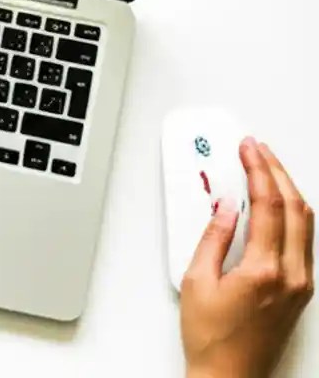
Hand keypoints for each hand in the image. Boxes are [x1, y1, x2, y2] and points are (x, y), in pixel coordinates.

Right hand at [181, 137, 313, 377]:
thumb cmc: (211, 338)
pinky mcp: (301, 290)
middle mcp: (293, 275)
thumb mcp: (198, 281)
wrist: (229, 376)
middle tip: (258, 150)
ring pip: (306, 222)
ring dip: (288, 190)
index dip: (258, 170)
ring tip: (266, 170)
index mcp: (265, 270)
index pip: (268, 205)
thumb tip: (223, 206)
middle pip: (296, 208)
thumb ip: (213, 238)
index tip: (248, 149)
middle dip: (277, 172)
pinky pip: (303, 240)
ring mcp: (302, 283)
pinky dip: (291, 214)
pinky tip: (275, 205)